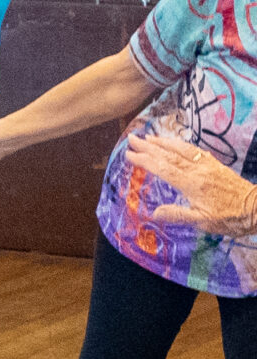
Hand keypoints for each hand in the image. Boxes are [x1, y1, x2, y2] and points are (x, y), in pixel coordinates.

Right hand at [124, 134, 256, 236]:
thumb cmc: (230, 218)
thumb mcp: (203, 222)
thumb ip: (178, 215)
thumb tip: (154, 213)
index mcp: (191, 184)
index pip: (162, 168)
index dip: (144, 160)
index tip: (129, 154)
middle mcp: (197, 170)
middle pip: (168, 155)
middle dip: (148, 146)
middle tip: (131, 138)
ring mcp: (206, 165)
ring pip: (180, 149)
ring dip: (162, 142)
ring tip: (148, 136)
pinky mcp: (214, 164)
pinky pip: (193, 150)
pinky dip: (179, 144)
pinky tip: (174, 143)